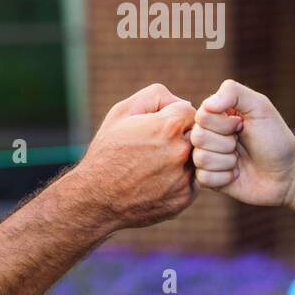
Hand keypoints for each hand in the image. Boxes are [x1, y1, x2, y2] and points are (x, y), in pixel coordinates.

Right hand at [68, 83, 196, 229]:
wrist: (96, 198)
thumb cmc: (108, 151)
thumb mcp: (123, 112)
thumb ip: (157, 96)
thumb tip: (183, 103)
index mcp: (169, 127)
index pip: (190, 111)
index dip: (172, 117)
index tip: (157, 128)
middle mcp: (182, 152)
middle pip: (197, 135)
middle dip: (181, 137)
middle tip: (156, 147)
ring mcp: (185, 177)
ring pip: (197, 158)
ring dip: (183, 158)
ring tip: (156, 164)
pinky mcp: (185, 198)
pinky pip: (192, 181)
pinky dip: (179, 179)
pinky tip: (157, 181)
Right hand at [191, 79, 294, 206]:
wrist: (287, 173)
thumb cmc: (275, 137)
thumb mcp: (260, 106)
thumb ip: (233, 92)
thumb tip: (207, 104)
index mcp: (217, 114)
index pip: (202, 115)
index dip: (223, 124)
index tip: (242, 125)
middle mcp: (209, 134)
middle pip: (198, 137)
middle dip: (226, 143)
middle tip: (242, 143)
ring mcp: (208, 157)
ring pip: (200, 158)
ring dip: (227, 161)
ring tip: (240, 160)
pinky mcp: (210, 179)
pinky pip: (203, 178)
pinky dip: (224, 177)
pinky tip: (236, 174)